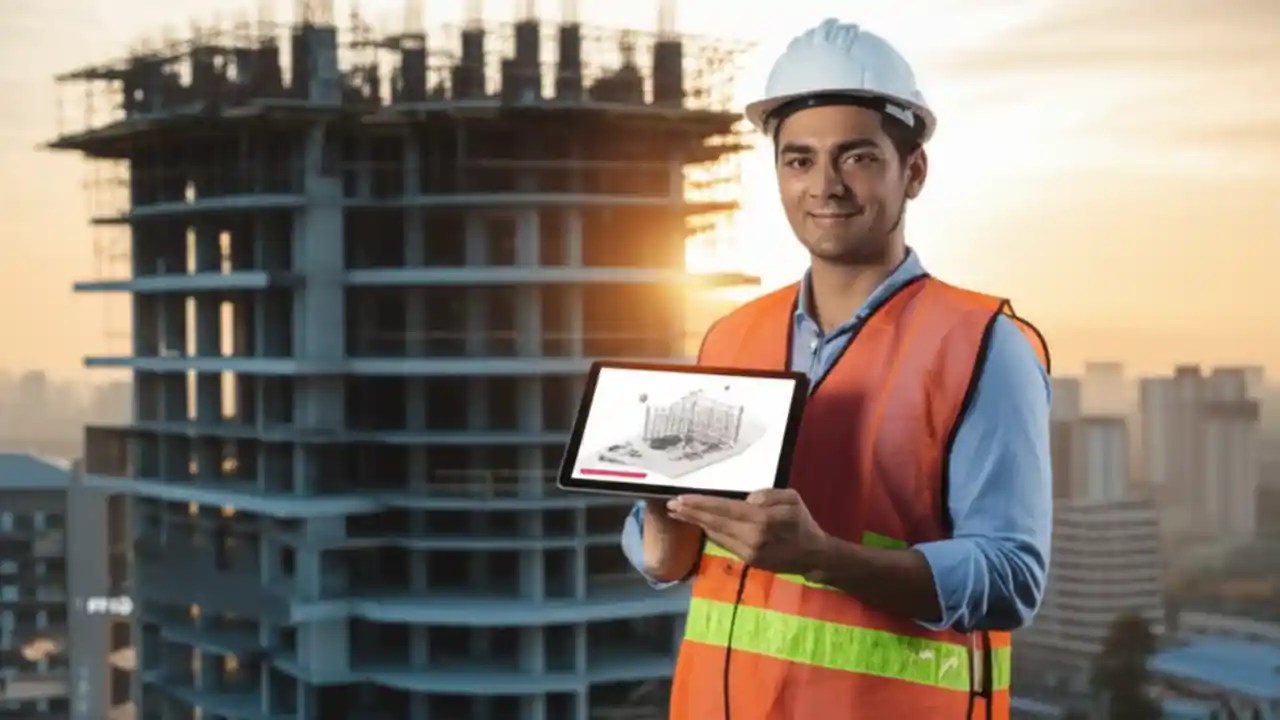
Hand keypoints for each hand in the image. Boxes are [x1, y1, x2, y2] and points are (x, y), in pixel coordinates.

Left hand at [667, 489, 828, 575]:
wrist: (813, 555)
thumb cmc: (802, 522)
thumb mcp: (792, 498)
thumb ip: (768, 494)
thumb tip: (746, 501)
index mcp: (763, 520)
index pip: (724, 509)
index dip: (701, 504)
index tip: (681, 499)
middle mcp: (752, 537)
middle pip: (715, 522)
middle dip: (691, 513)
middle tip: (671, 505)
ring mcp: (748, 552)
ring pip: (717, 534)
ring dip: (697, 523)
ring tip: (679, 514)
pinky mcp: (748, 560)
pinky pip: (725, 544)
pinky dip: (711, 533)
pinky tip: (701, 524)